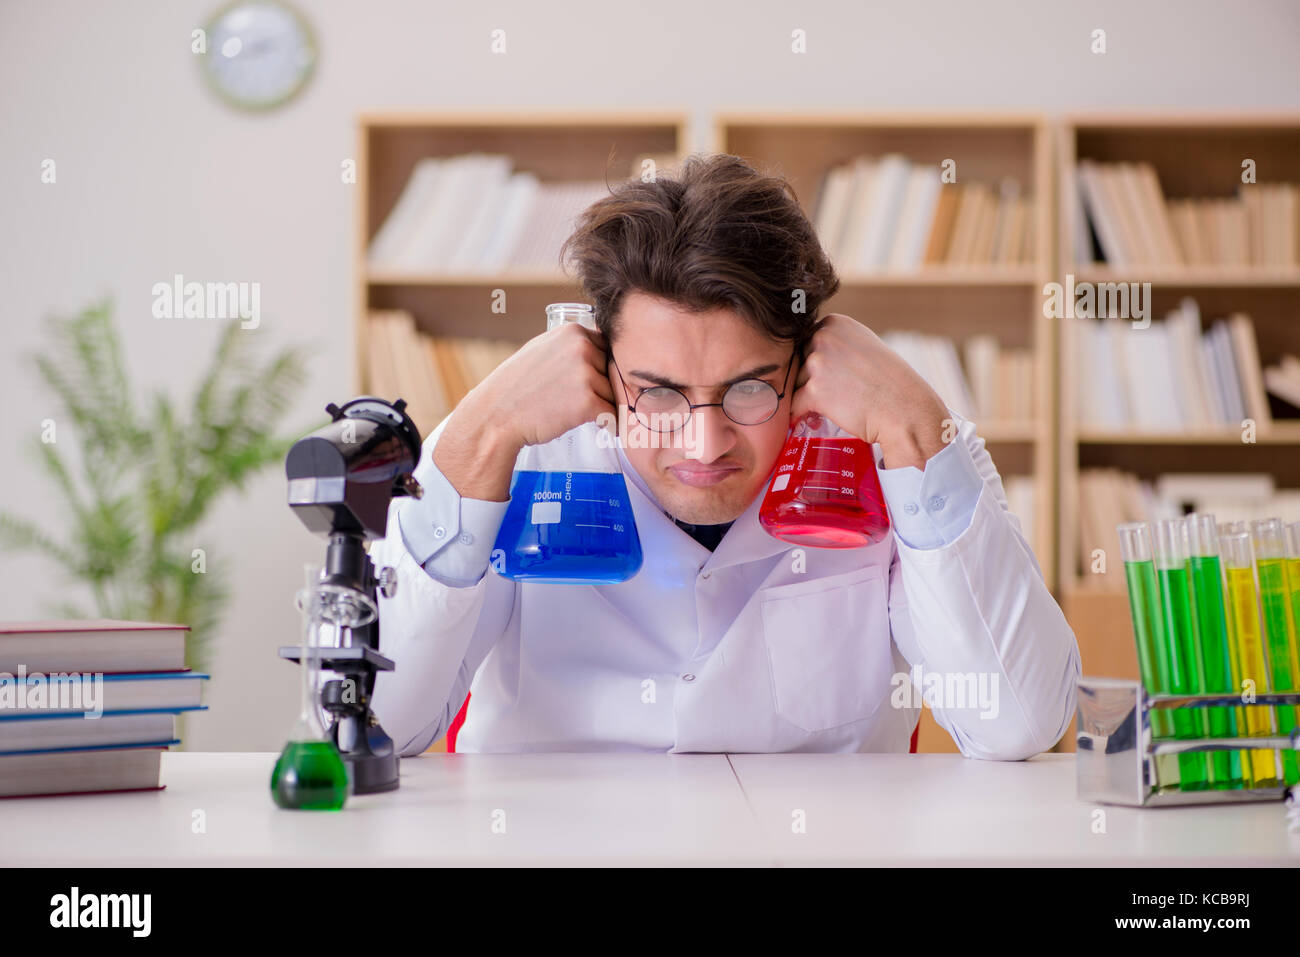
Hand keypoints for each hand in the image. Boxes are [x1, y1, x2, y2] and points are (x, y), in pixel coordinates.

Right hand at [464, 320, 616, 448]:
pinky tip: (602, 427)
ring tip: (578, 413)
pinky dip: (610, 423)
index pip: (606, 347)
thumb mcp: (541, 349)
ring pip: (612, 392)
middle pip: (612, 370)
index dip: (601, 367)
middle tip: (583, 401)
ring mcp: (585, 375)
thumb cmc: (516, 386)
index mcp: (572, 331)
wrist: (496, 416)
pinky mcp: (588, 403)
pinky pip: (613, 414)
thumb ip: (570, 345)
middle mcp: (581, 348)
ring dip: (602, 405)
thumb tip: (599, 348)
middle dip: (603, 386)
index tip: (592, 381)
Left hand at [789, 314, 949, 469]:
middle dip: (809, 378)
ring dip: (808, 397)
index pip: (807, 342)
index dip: (814, 361)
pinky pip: (794, 405)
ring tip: (829, 408)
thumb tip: (810, 357)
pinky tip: (802, 420)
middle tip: (828, 394)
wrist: (905, 410)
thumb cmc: (891, 383)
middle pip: (799, 362)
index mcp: (835, 323)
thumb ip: (838, 346)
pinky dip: (797, 415)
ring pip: (797, 384)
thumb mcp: (864, 347)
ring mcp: (817, 364)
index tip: (826, 375)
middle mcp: (823, 338)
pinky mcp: (814, 391)